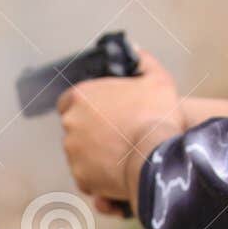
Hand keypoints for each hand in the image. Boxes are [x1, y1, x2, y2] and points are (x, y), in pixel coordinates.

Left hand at [57, 51, 183, 207]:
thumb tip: (136, 50)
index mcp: (82, 96)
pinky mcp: (81, 177)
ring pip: (82, 153)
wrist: (158, 158)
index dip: (86, 107)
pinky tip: (121, 171)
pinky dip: (101, 176)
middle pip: (76, 127)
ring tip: (123, 154)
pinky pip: (89, 176)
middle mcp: (71, 123)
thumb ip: (143, 62)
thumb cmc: (157, 117)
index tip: (102, 113)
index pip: (69, 100)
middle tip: (118, 135)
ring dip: (97, 154)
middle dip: (93, 132)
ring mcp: (73, 152)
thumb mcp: (158, 80)